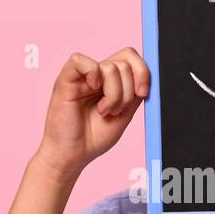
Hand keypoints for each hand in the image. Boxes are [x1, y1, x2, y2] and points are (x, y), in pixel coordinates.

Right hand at [34, 48, 150, 180]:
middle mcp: (97, 76)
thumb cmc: (93, 138)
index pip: (130, 58)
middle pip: (124, 61)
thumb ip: (135, 95)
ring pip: (109, 66)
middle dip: (128, 90)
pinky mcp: (65, 79)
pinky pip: (80, 60)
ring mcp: (82, 76)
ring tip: (103, 111)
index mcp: (111, 82)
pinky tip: (90, 91)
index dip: (142, 72)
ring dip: (113, 94)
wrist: (72, 156)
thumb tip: (148, 76)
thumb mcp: (124, 115)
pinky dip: (92, 74)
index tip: (143, 93)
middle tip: (116, 110)